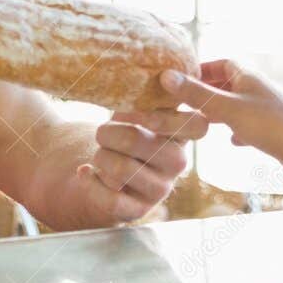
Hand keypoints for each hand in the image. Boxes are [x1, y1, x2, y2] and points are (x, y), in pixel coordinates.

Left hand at [76, 106, 207, 222]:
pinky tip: (84, 172)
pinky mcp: (137, 210)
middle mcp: (178, 163)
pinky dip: (89, 180)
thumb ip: (146, 95)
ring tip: (100, 154)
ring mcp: (160, 189)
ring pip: (120, 168)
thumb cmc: (125, 133)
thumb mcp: (136, 111)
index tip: (140, 111)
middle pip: (137, 139)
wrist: (103, 174)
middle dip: (108, 133)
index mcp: (182, 135)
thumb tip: (152, 72)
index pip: (198, 125)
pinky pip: (109, 197)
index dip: (167, 115)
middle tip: (102, 132)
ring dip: (100, 156)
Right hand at [160, 60, 282, 176]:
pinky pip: (250, 126)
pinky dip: (237, 130)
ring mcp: (265, 111)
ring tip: (199, 120)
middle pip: (227, 84)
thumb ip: (197, 95)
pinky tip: (231, 141)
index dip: (201, 69)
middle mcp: (257, 90)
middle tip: (182, 102)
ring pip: (237, 106)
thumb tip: (165, 76)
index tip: (179, 79)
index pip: (221, 63)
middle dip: (206, 91)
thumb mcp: (228, 109)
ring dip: (219, 111)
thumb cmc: (272, 126)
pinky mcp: (272, 131)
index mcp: (247, 77)